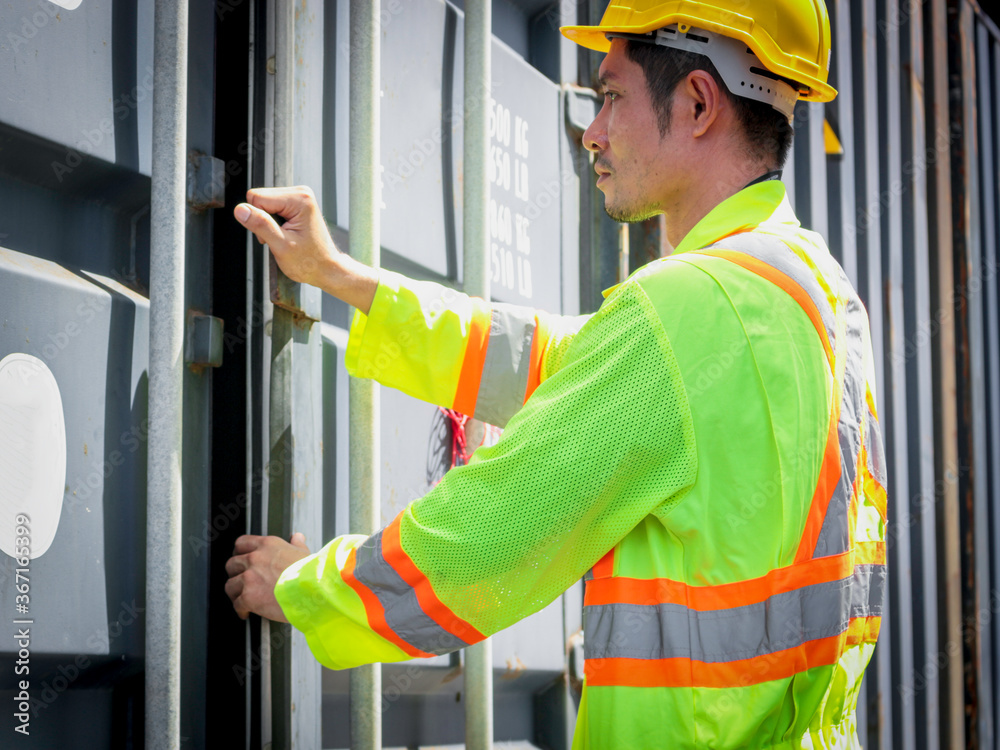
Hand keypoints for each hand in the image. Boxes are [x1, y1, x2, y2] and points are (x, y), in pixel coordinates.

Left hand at [225, 532, 311, 621]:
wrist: (312, 590)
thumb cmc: (311, 573)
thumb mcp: (304, 553)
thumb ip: (296, 544)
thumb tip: (297, 537)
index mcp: (267, 545)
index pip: (241, 543)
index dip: (239, 553)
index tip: (241, 559)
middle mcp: (255, 558)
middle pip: (232, 564)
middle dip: (235, 574)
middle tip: (242, 581)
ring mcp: (249, 577)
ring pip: (230, 585)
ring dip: (236, 593)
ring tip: (243, 599)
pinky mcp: (248, 597)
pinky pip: (237, 604)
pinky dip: (240, 610)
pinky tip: (246, 612)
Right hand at [233, 186, 377, 313]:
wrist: (326, 269)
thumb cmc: (310, 261)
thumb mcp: (281, 246)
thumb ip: (260, 225)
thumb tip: (240, 210)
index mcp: (299, 199)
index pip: (256, 197)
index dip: (258, 219)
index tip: (273, 235)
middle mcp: (300, 193)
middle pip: (259, 198)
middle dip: (263, 220)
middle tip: (279, 238)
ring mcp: (299, 198)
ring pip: (264, 203)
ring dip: (268, 223)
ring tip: (284, 237)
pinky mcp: (296, 204)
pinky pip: (271, 207)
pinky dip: (273, 223)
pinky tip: (285, 233)